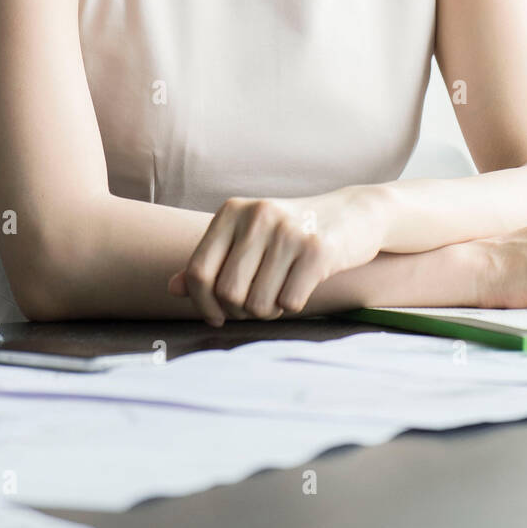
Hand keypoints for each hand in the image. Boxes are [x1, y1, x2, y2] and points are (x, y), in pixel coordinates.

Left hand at [167, 186, 386, 325]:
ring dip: (268, 311)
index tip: (217, 315)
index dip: (203, 304)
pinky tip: (301, 287)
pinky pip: (289, 302)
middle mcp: (257, 216)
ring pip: (257, 303)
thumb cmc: (293, 232)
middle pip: (227, 293)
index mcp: (233, 211)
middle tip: (255, 305)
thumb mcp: (249, 238)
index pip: (199, 272)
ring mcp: (288, 232)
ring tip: (279, 293)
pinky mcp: (317, 250)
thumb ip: (212, 261)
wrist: (354, 214)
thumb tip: (172, 289)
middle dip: (239, 311)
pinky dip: (292, 305)